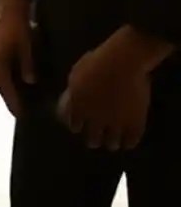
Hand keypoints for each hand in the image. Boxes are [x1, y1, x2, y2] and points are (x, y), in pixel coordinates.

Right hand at [0, 0, 34, 115]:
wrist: (5, 3)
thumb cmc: (18, 23)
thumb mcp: (26, 45)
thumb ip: (26, 65)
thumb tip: (30, 82)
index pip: (5, 88)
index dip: (13, 102)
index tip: (20, 115)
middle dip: (4, 97)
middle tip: (15, 110)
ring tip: (5, 98)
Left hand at [60, 31, 156, 150]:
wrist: (121, 62)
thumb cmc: (97, 62)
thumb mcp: (76, 73)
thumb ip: (74, 88)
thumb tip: (73, 95)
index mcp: (78, 107)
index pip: (74, 125)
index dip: (77, 126)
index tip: (79, 128)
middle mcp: (95, 119)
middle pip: (92, 138)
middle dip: (93, 140)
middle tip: (94, 141)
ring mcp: (115, 122)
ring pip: (112, 143)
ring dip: (111, 143)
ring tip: (113, 144)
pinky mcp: (134, 122)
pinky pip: (132, 140)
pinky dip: (129, 142)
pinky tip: (129, 142)